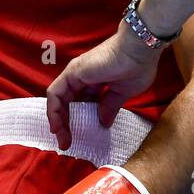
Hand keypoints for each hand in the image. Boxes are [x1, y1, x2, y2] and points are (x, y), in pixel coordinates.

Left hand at [45, 24, 161, 150]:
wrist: (139, 50)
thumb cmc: (137, 67)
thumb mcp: (123, 93)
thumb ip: (110, 106)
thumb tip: (104, 122)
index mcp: (96, 81)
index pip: (81, 103)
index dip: (79, 121)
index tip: (79, 139)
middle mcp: (83, 77)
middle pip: (68, 103)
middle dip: (66, 125)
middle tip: (68, 144)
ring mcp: (76, 74)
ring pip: (59, 100)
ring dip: (58, 121)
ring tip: (63, 140)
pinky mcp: (72, 72)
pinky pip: (56, 93)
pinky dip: (54, 111)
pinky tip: (57, 127)